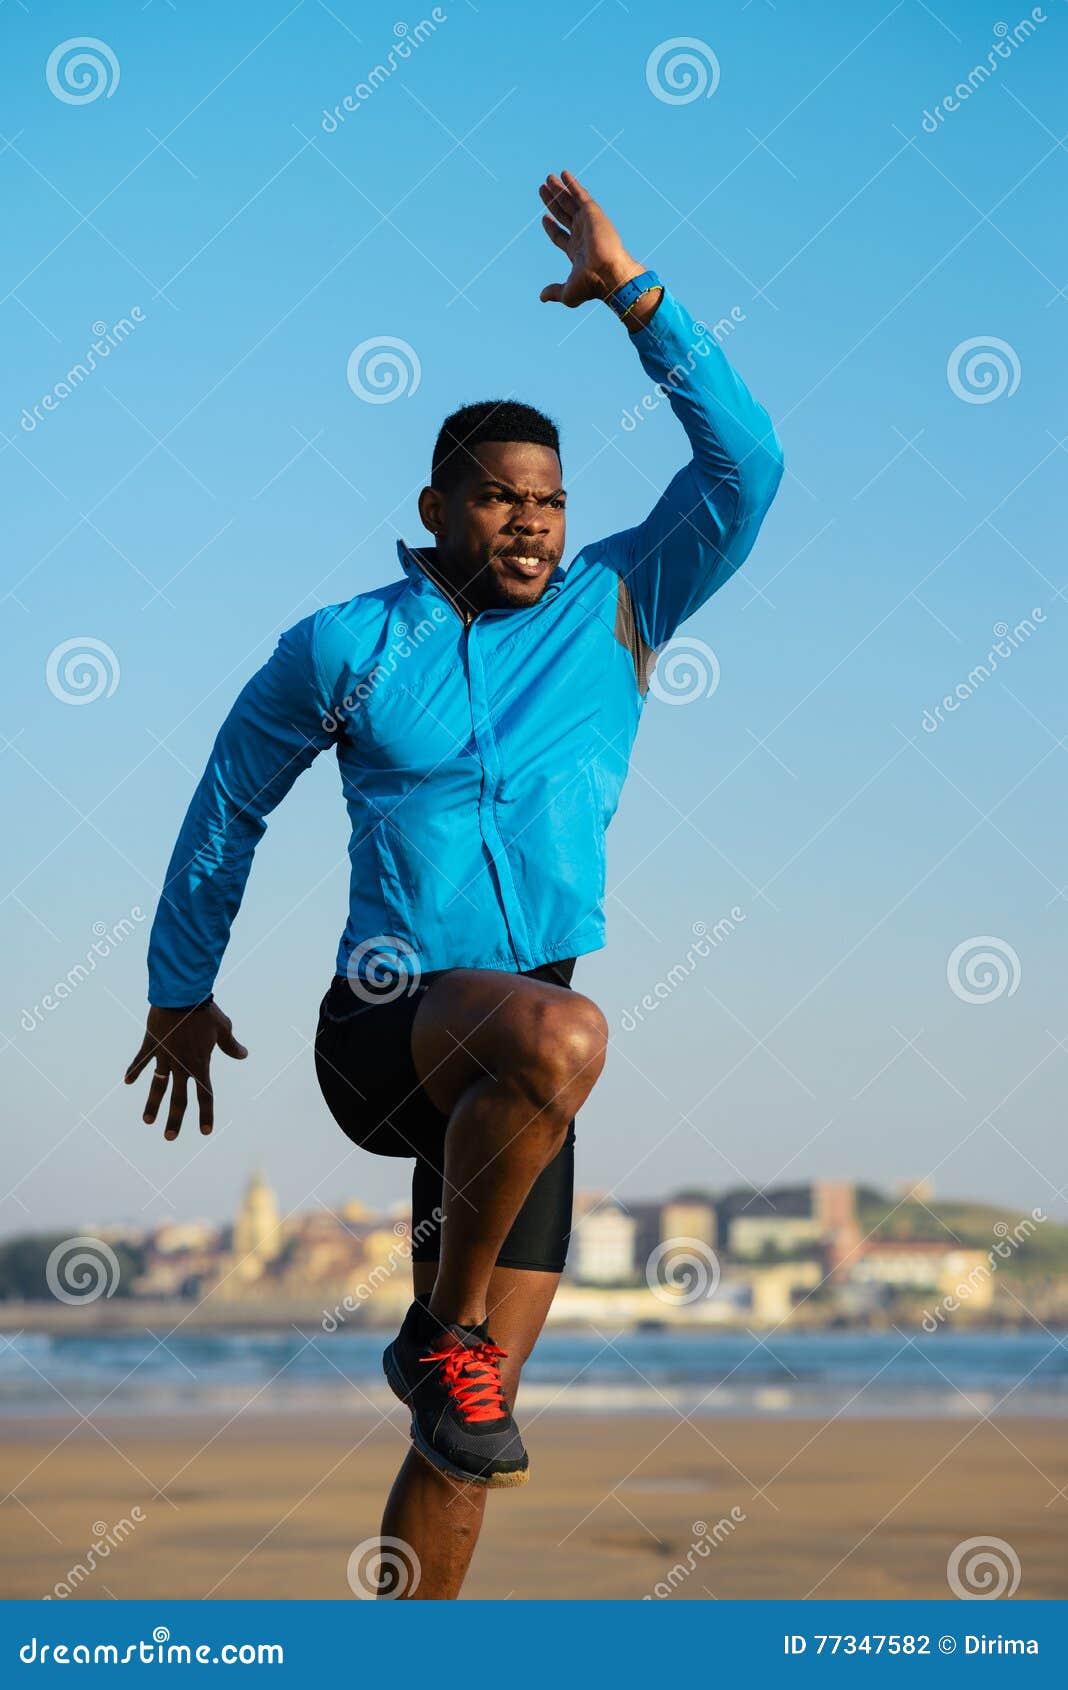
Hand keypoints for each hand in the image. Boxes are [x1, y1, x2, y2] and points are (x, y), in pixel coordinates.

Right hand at [124, 1002, 246, 1140]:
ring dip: (152, 1104)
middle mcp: (181, 1065)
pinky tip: (127, 1081)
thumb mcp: (223, 1028)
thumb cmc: (205, 1011)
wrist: (181, 995)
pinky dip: (135, 1070)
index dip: (206, 1114)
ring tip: (147, 1121)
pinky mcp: (152, 1044)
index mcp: (200, 1064)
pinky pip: (142, 1060)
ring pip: (158, 1085)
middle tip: (170, 1137)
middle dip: (174, 1119)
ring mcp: (164, 1056)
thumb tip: (244, 1055)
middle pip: (178, 1097)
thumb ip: (230, 1045)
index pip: (205, 1094)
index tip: (205, 1131)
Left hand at [538, 169, 645, 307]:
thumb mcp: (568, 292)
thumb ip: (555, 291)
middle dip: (553, 202)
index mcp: (577, 252)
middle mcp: (582, 235)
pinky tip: (563, 174)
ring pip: (570, 202)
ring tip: (548, 178)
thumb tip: (542, 297)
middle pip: (563, 214)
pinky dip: (572, 184)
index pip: (561, 235)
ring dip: (559, 190)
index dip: (552, 227)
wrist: (608, 274)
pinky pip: (580, 194)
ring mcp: (588, 223)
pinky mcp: (593, 213)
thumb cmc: (592, 286)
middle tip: (543, 189)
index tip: (544, 218)